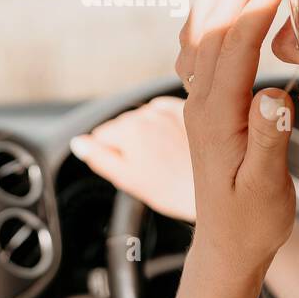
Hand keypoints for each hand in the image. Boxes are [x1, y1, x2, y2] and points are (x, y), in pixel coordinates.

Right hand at [69, 97, 195, 220]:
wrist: (220, 187)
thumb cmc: (172, 190)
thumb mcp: (128, 179)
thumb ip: (99, 157)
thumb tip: (78, 143)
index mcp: (128, 130)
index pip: (102, 135)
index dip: (113, 154)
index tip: (132, 168)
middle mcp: (147, 113)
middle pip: (123, 124)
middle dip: (130, 141)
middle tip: (152, 166)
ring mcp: (169, 108)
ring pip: (144, 117)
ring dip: (148, 131)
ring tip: (166, 156)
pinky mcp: (187, 107)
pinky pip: (165, 111)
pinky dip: (165, 123)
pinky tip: (176, 143)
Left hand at [177, 0, 295, 266]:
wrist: (226, 248)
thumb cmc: (252, 223)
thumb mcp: (264, 189)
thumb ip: (268, 143)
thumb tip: (274, 96)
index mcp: (217, 117)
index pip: (237, 46)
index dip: (258, 3)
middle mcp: (201, 102)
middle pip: (217, 27)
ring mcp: (199, 101)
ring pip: (204, 31)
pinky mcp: (205, 105)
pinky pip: (201, 47)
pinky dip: (213, 12)